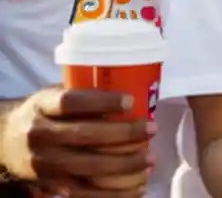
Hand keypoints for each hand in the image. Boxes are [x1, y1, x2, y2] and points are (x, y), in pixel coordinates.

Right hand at [1, 87, 152, 196]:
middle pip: (83, 135)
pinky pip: (85, 194)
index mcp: (42, 106)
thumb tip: (135, 90)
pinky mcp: (50, 185)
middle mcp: (39, 135)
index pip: (70, 102)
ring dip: (124, 165)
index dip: (101, 102)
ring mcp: (44, 163)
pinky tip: (138, 187)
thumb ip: (84, 95)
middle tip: (152, 129)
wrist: (7, 143)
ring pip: (87, 167)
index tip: (130, 101)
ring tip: (150, 158)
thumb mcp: (54, 96)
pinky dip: (114, 193)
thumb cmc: (45, 113)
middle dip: (123, 134)